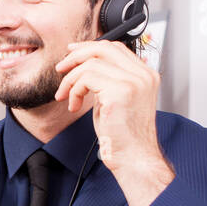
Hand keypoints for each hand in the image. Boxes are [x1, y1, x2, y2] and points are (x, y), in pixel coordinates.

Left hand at [54, 39, 174, 205]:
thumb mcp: (116, 100)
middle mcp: (143, 75)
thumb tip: (85, 67)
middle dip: (76, 56)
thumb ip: (107, 81)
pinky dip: (74, 90)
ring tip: (67, 97)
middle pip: (104, 48)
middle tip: (61, 69)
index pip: (115, 48)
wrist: (134, 158)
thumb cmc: (124, 136)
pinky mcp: (120, 93)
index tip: (72, 53)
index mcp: (145, 75)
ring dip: (71, 80)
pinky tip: (75, 105)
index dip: (90, 47)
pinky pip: (86, 79)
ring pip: (91, 64)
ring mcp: (133, 82)